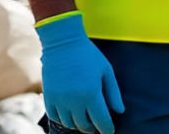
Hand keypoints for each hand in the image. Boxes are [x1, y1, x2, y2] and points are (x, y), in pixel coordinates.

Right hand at [36, 12, 124, 133]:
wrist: (63, 42)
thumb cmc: (88, 55)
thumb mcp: (106, 71)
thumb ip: (113, 93)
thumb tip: (120, 111)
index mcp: (91, 93)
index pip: (101, 121)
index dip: (107, 129)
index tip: (109, 131)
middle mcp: (74, 100)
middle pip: (84, 125)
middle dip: (93, 128)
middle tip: (97, 125)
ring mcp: (60, 100)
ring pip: (69, 124)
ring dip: (78, 125)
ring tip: (84, 120)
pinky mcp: (48, 97)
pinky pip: (55, 117)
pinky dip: (63, 120)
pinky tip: (70, 115)